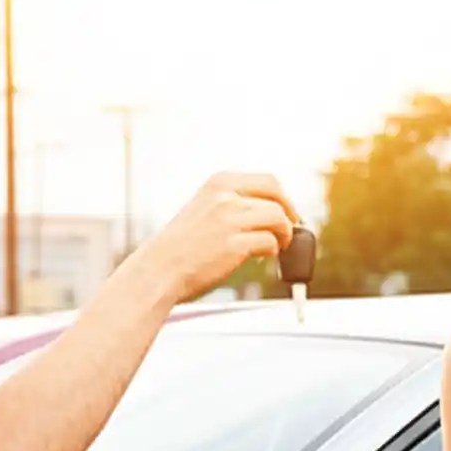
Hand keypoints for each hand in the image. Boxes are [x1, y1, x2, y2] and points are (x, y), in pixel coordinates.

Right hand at [139, 172, 298, 301]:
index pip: (268, 180)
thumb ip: (233, 204)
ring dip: (284, 234)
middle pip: (278, 196)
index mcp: (219, 183)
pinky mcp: (234, 245)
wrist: (159, 271)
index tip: (288, 211)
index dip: (284, 198)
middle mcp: (224, 196)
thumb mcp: (204, 209)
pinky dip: (272, 250)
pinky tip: (261, 256)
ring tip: (277, 246)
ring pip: (278, 219)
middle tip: (292, 229)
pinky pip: (270, 242)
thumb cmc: (181, 247)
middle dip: (290, 213)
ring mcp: (229, 220)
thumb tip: (270, 211)